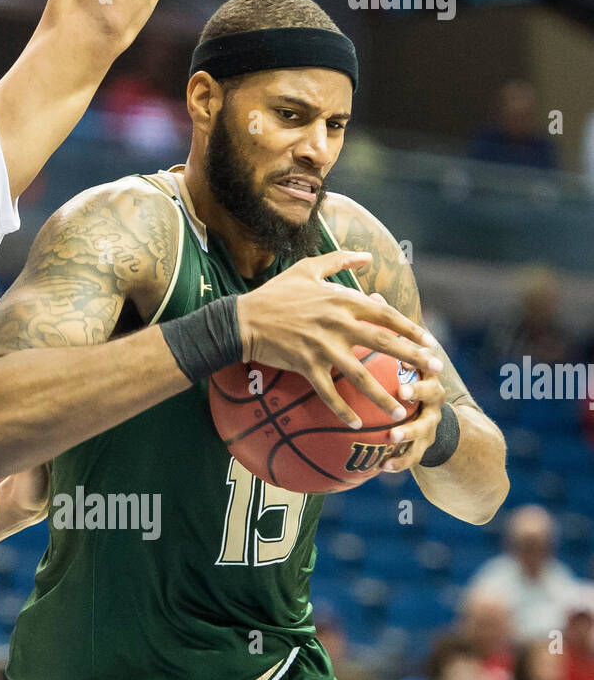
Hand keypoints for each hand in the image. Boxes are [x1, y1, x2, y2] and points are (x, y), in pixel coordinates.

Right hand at [236, 250, 443, 428]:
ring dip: (382, 395)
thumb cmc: (275, 293)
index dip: (410, 328)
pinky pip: (329, 392)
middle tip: (435, 371)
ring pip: (361, 374)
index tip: (429, 340)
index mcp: (342, 300)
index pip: (385, 314)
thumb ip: (340, 261)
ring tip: (401, 411)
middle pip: (384, 343)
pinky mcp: (306, 366)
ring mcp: (323, 346)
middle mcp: (338, 323)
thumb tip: (367, 256)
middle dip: (413, 357)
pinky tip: (356, 423)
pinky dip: (342, 409)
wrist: (244, 319)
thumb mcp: (308, 269)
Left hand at [380, 300, 446, 471]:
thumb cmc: (407, 381)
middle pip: (432, 392)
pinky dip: (398, 463)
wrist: (431, 424)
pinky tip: (382, 468)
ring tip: (390, 437)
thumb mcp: (400, 357)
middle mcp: (433, 396)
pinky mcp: (422, 447)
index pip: (426, 358)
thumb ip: (385, 331)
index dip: (420, 352)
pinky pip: (410, 458)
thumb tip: (369, 293)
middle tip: (402, 391)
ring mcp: (429, 422)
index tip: (408, 347)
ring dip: (407, 433)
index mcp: (426, 372)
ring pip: (422, 428)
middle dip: (419, 391)